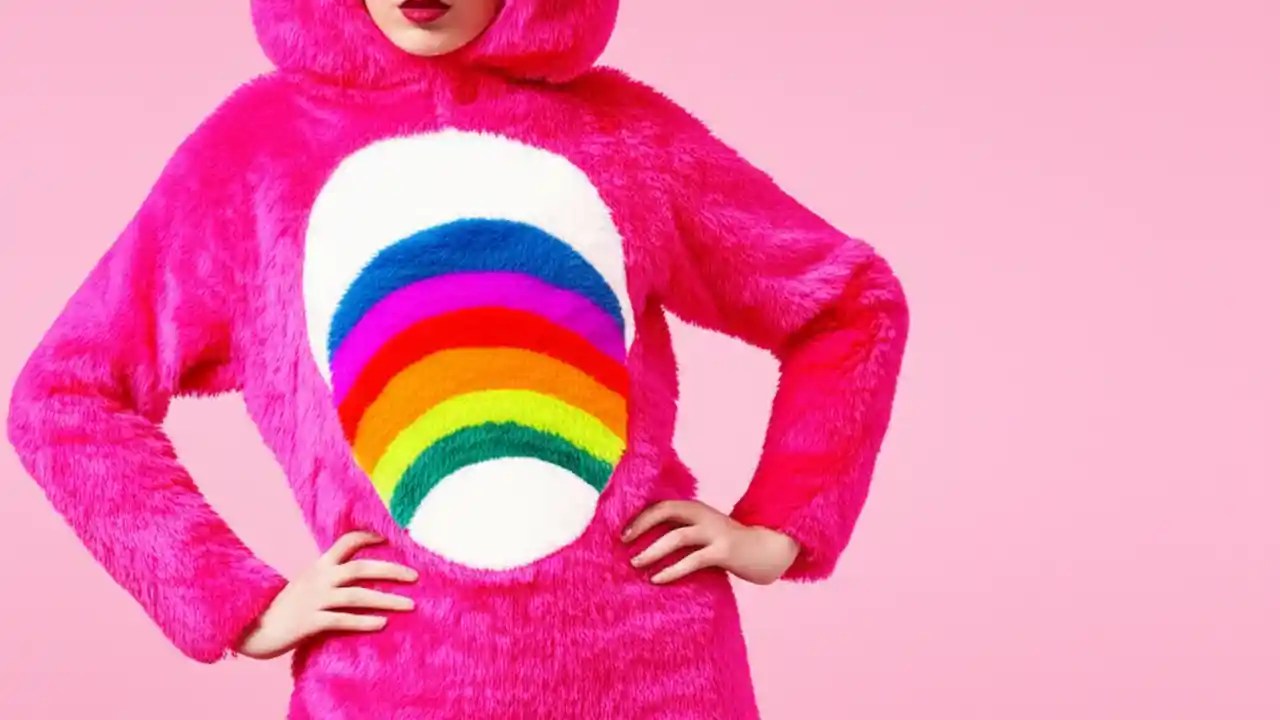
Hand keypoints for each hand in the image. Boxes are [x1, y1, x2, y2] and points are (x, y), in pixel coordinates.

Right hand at [236, 531, 418, 659]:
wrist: (254, 628)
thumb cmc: (286, 607)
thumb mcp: (307, 583)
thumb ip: (330, 576)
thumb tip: (360, 574)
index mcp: (319, 566)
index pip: (346, 542)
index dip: (369, 537)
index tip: (391, 538)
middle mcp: (319, 579)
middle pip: (360, 568)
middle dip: (390, 571)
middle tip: (415, 576)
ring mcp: (314, 600)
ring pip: (357, 596)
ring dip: (386, 600)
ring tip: (409, 605)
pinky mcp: (310, 622)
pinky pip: (342, 620)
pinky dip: (363, 622)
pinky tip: (382, 624)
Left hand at [622, 500, 799, 584]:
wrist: (770, 551)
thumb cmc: (731, 546)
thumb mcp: (706, 533)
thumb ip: (685, 533)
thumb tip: (648, 547)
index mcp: (698, 509)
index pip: (663, 505)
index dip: (641, 516)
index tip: (623, 532)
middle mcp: (705, 515)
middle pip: (666, 512)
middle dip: (641, 525)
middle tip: (623, 541)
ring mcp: (715, 532)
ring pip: (677, 536)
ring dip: (652, 550)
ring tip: (635, 563)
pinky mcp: (724, 551)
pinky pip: (692, 560)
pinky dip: (671, 570)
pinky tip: (657, 579)